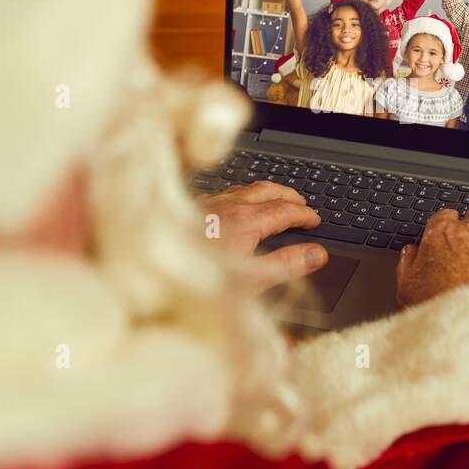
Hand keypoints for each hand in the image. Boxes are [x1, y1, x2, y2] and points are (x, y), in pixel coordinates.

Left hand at [198, 181, 327, 291]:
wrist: (152, 264)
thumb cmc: (197, 276)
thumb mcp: (250, 280)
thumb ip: (286, 265)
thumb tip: (316, 255)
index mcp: (246, 221)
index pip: (284, 210)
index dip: (303, 214)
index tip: (315, 219)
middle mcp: (228, 206)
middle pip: (266, 190)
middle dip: (288, 195)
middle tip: (302, 203)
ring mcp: (208, 205)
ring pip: (244, 188)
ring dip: (265, 191)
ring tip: (276, 198)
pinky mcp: (192, 208)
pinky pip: (225, 193)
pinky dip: (242, 194)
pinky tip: (235, 205)